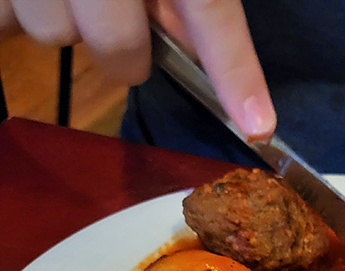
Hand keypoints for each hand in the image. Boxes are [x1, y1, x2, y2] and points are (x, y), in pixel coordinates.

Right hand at [0, 0, 275, 139]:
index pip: (210, 10)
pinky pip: (4, 22)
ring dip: (64, 19)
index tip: (257, 123)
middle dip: (124, 49)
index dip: (234, 70)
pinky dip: (16, 11)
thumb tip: (204, 54)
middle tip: (120, 20)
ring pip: (52, 33)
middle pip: (117, 46)